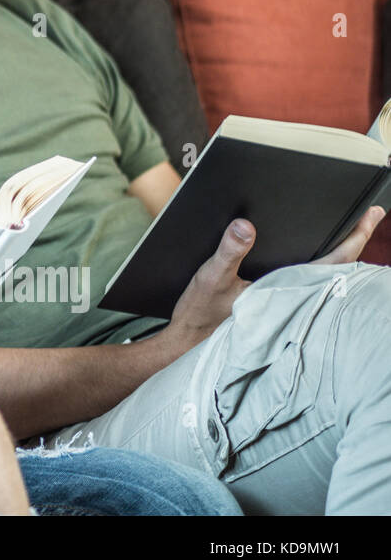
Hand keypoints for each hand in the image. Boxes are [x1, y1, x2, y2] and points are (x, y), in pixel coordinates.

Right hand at [162, 205, 386, 355]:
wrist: (188, 344)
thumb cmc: (201, 315)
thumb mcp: (212, 278)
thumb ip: (229, 251)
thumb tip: (245, 225)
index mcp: (286, 289)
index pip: (333, 262)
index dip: (354, 237)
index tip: (370, 215)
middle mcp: (293, 298)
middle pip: (336, 268)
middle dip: (353, 240)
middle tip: (369, 216)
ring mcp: (288, 305)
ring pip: (323, 278)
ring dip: (337, 255)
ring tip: (347, 231)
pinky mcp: (278, 309)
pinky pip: (306, 285)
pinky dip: (317, 268)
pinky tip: (311, 259)